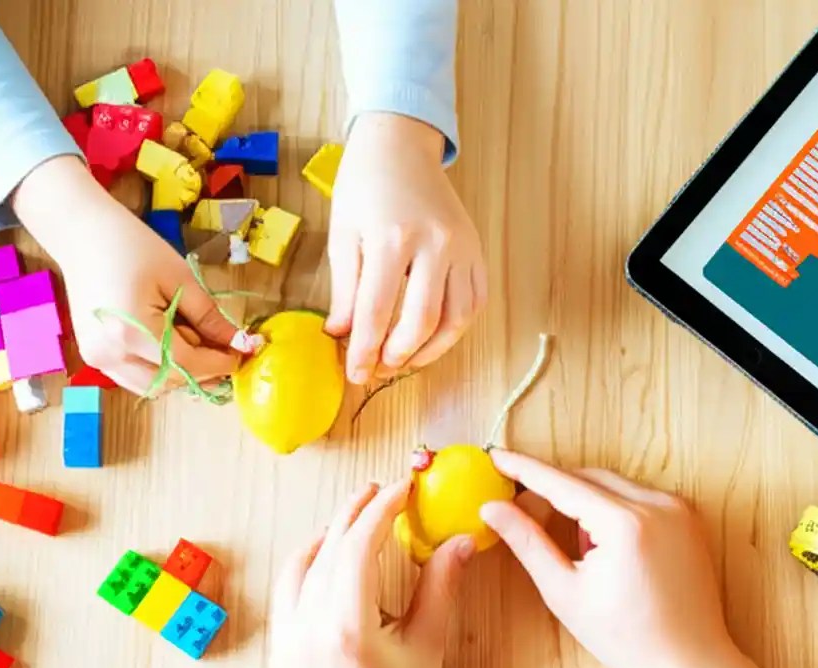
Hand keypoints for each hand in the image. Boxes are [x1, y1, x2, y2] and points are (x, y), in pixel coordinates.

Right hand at [12, 156, 256, 394]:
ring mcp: (98, 359)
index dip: (219, 363)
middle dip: (203, 370)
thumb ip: (209, 316)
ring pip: (153, 386)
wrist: (83, 235)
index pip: (186, 363)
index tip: (242, 354)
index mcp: (131, 331)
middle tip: (226, 350)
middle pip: (170, 381)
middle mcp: (110, 354)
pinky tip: (172, 342)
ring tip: (197, 341)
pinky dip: (160, 368)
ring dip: (181, 373)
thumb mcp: (180, 278)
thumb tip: (239, 343)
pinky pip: (135, 376)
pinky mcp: (94, 356)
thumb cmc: (132, 247)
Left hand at [271, 481, 475, 667]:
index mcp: (345, 624)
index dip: (384, 506)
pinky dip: (307, 561)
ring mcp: (288, 639)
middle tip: (383, 491)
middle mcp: (307, 627)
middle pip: (330, 545)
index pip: (360, 542)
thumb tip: (458, 543)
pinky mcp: (282, 650)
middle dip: (358, 511)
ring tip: (356, 515)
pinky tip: (324, 555)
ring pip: (303, 563)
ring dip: (330, 532)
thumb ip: (440, 589)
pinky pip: (287, 589)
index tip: (403, 488)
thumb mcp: (426, 650)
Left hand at [326, 112, 485, 383]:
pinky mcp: (475, 250)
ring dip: (431, 350)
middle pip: (422, 320)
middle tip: (377, 371)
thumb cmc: (365, 185)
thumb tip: (342, 334)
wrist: (401, 145)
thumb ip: (344, 287)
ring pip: (456, 318)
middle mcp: (434, 244)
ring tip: (404, 361)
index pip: (378, 310)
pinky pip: (475, 301)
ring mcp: (461, 247)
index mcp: (392, 238)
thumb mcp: (343, 232)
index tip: (355, 373)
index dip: (365, 350)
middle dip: (397, 356)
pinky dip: (457, 328)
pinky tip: (433, 338)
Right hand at [479, 451, 796, 667]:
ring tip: (580, 549)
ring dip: (585, 500)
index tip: (496, 456)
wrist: (691, 662)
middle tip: (521, 502)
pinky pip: (638, 495)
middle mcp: (657, 505)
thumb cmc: (628, 638)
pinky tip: (606, 547)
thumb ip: (528, 542)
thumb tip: (492, 509)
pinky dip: (613, 508)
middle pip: (587, 476)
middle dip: (553, 486)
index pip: (561, 482)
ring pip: (613, 483)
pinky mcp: (688, 515)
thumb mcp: (566, 592)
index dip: (524, 468)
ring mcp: (678, 507)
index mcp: (626, 524)